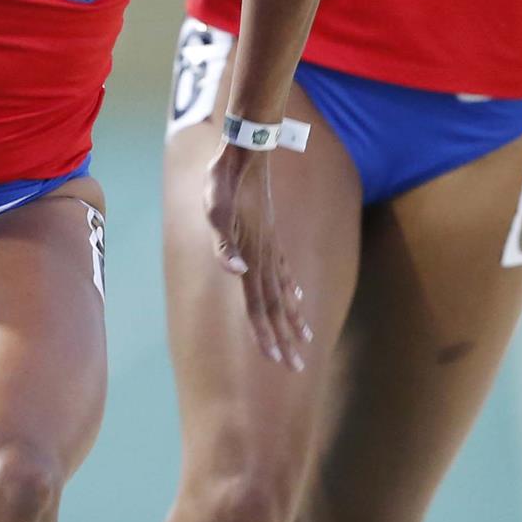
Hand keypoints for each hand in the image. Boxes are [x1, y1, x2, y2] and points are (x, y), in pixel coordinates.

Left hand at [202, 144, 310, 370]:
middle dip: (285, 339)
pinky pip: (284, 270)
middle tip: (298, 368)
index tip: (278, 361)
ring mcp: (269, 247)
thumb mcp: (214, 211)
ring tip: (307, 340)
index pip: (258, 306)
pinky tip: (298, 298)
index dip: (266, 334)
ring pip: (283, 292)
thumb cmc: (224, 183)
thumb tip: (237, 272)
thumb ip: (224, 244)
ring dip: (293, 319)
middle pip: (275, 307)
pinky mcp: (270, 236)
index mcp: (249, 257)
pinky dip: (291, 289)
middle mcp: (263, 257)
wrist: (246, 153)